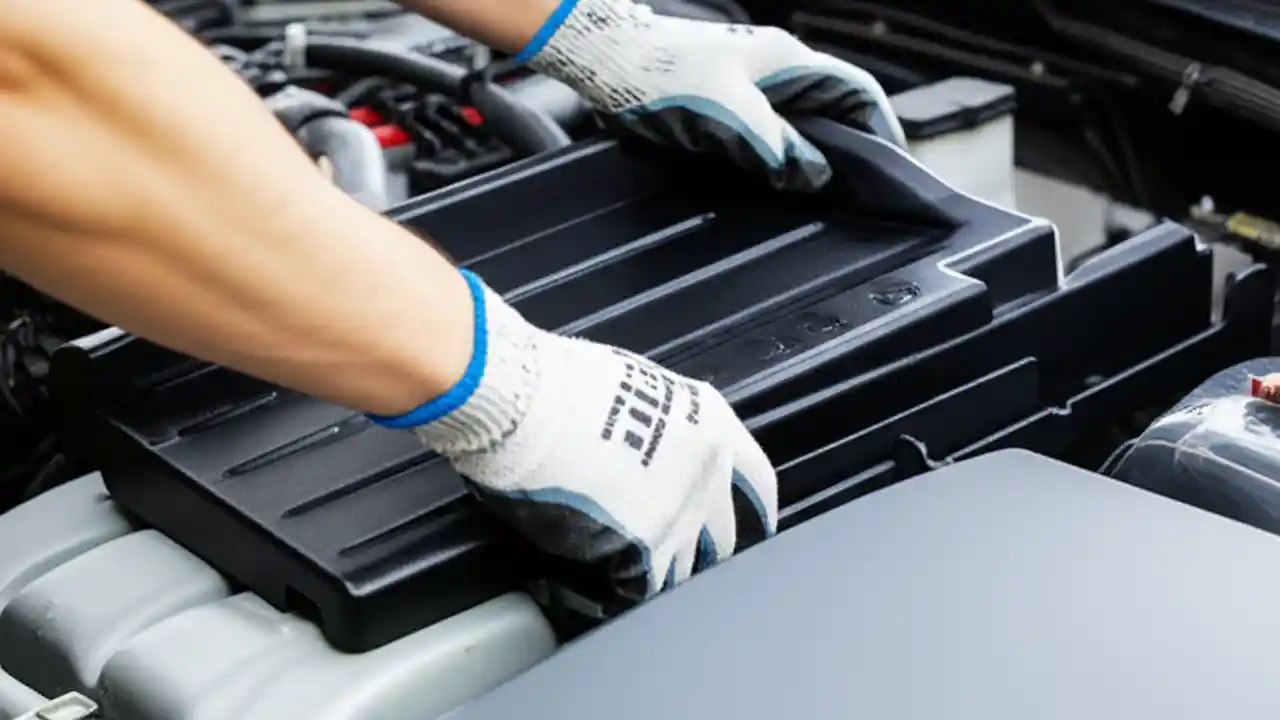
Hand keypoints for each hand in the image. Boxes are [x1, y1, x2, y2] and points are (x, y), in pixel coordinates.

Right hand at [374, 270, 777, 613]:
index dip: (750, 512)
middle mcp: (708, 473)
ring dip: (661, 572)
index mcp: (712, 426)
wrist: (526, 401)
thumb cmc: (562, 384)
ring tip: (628, 567)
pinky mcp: (644, 547)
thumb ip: (666, 432)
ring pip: (688, 569)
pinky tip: (602, 581)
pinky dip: (626, 589)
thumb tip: (656, 455)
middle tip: (670, 554)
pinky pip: (646, 586)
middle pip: (726, 538)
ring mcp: (680, 514)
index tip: (744, 528)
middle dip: (703, 551)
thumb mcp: (640, 391)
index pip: (759, 485)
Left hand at [519, 0, 905, 190]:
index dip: (882, 130)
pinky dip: (774, 155)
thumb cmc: (660, 74)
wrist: (603, 56)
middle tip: (856, 194)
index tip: (893, 170)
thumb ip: (777, 149)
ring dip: (808, 156)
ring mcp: (748, 81)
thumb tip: (814, 176)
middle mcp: (775, 67)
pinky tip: (768, 181)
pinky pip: (764, 130)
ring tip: (817, 195)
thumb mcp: (729, 117)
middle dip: (848, 150)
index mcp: (789, 60)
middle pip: (832, 110)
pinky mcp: (722, 98)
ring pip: (797, 122)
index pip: (857, 92)